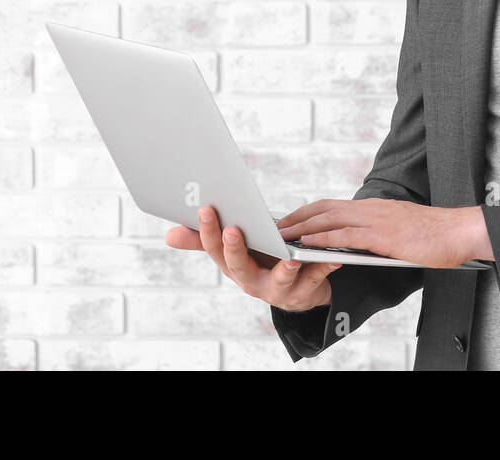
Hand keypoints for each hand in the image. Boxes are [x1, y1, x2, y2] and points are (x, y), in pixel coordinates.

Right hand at [165, 205, 340, 311]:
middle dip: (235, 248)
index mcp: (233, 265)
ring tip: (290, 259)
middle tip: (233, 229)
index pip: (214, 248)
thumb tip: (168, 234)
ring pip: (278, 281)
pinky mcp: (304, 292)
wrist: (298, 289)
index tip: (206, 208)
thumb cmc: (263, 260)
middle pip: (238, 267)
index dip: (208, 231)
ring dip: (284, 270)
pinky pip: (314, 280)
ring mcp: (277, 290)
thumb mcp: (235, 249)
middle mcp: (251, 281)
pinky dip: (322, 268)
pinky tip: (330, 257)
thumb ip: (204, 241)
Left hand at [276, 198, 491, 267]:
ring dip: (301, 228)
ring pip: (329, 220)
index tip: (287, 221)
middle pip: (323, 209)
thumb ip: (377, 233)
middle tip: (272, 228)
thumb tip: (358, 244)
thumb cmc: (435, 236)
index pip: (332, 206)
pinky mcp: (383, 235)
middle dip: (295, 218)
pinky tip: (307, 246)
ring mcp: (376, 220)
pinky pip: (346, 236)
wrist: (461, 232)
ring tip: (280, 238)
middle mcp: (371, 209)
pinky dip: (323, 240)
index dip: (306, 213)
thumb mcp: (400, 231)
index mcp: (374, 208)